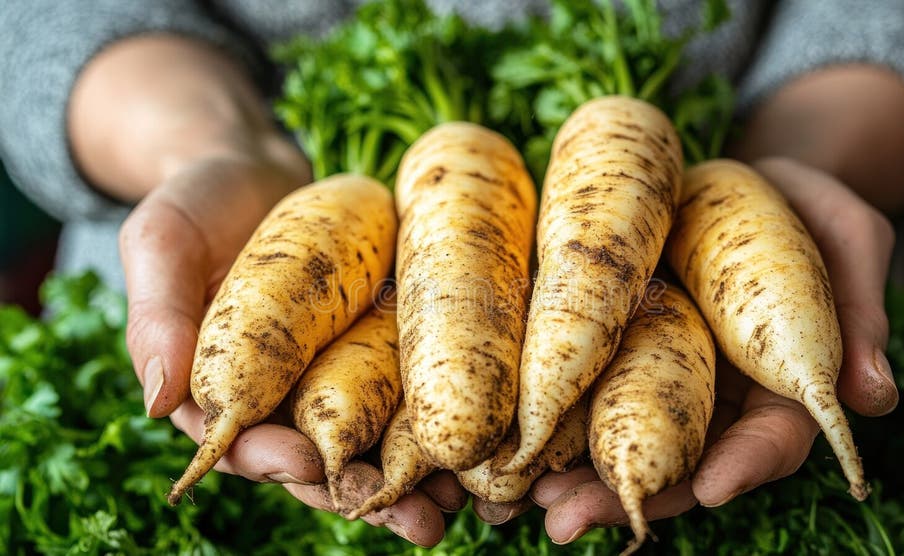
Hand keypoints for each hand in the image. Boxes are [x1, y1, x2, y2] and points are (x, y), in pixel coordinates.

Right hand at [120, 151, 459, 545]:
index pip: (249, 446)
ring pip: (377, 440)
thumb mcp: (162, 244)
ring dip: (417, 478)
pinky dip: (441, 420)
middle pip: (324, 462)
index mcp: (226, 392)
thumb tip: (158, 401)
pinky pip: (411, 390)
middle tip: (416, 524)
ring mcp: (339, 372)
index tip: (311, 464)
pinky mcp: (382, 345)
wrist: (260, 167)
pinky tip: (482, 443)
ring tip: (459, 502)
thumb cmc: (200, 205)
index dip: (278, 463)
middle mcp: (287, 396)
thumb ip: (156, 317)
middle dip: (367, 496)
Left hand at [526, 157, 898, 543]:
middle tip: (571, 522)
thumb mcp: (850, 243)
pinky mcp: (613, 339)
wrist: (737, 177)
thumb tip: (874, 398)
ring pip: (619, 433)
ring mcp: (659, 368)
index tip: (709, 488)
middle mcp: (713, 393)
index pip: (771, 439)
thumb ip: (859, 314)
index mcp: (779, 384)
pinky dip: (543, 414)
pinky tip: (499, 438)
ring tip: (521, 498)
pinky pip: (579, 383)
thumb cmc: (808, 213)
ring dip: (569, 472)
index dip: (745, 466)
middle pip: (679, 457)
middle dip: (627, 492)